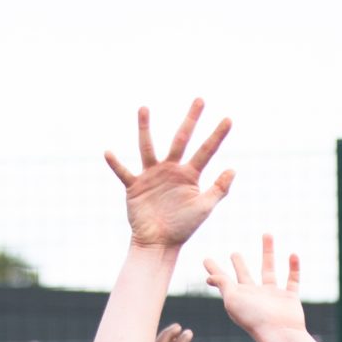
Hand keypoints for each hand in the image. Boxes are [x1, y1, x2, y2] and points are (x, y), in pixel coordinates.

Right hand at [105, 100, 233, 248]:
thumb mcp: (204, 208)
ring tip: (144, 108)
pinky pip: (124, 172)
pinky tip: (108, 152)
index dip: (217, 136)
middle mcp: (171, 169)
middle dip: (191, 120)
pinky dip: (116, 163)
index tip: (229, 119)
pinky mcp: (135, 186)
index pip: (206, 151)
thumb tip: (233, 168)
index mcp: (189, 174)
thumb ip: (219, 189)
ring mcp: (152, 175)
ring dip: (145, 128)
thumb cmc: (183, 227)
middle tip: (200, 99)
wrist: (159, 243)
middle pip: (182, 139)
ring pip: (148, 147)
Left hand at [204, 234, 305, 340]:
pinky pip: (293, 279)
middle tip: (234, 253)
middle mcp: (254, 296)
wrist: (280, 334)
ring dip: (268, 252)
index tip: (205, 259)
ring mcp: (273, 297)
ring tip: (266, 233)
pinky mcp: (290, 298)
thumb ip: (223, 284)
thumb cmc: (254, 318)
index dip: (214, 269)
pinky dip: (294, 267)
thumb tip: (210, 276)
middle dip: (239, 264)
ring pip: (270, 270)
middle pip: (245, 275)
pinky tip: (293, 254)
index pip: (223, 279)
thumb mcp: (233, 300)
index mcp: (239, 296)